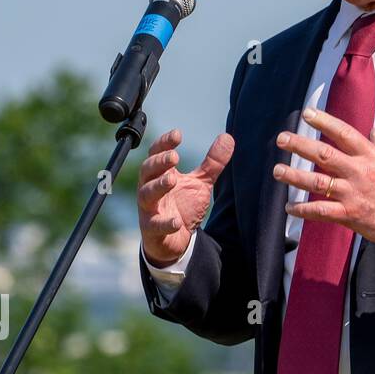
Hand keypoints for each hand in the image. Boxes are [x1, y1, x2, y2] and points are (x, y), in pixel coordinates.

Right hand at [137, 128, 234, 264]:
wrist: (175, 239)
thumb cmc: (183, 206)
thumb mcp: (200, 183)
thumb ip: (212, 163)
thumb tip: (227, 137)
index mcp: (161, 175)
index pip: (156, 153)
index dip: (164, 143)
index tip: (177, 134)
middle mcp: (151, 189)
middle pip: (147, 171)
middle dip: (159, 162)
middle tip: (174, 156)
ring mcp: (150, 209)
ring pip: (146, 194)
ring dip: (158, 186)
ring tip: (172, 180)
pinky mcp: (152, 230)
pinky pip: (155, 225)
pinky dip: (164, 223)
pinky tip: (175, 221)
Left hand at [272, 107, 374, 247]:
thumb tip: (374, 130)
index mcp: (371, 156)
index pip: (343, 133)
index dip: (324, 121)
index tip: (307, 113)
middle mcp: (359, 171)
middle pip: (323, 154)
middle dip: (300, 145)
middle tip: (282, 138)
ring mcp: (353, 193)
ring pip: (317, 182)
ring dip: (294, 176)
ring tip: (277, 170)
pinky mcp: (350, 215)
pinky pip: (321, 212)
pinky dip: (303, 210)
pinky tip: (289, 207)